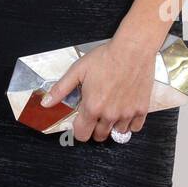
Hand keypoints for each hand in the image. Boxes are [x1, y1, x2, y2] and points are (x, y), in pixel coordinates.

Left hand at [40, 38, 155, 142]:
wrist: (132, 50)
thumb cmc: (106, 58)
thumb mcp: (78, 70)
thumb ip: (61, 89)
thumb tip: (46, 103)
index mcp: (92, 107)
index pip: (82, 135)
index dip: (79, 129)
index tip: (80, 121)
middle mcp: (109, 115)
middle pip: (99, 136)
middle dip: (94, 128)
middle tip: (95, 112)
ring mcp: (127, 114)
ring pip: (117, 133)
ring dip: (112, 125)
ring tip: (110, 109)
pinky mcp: (142, 110)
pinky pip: (134, 128)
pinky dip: (129, 123)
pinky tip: (124, 110)